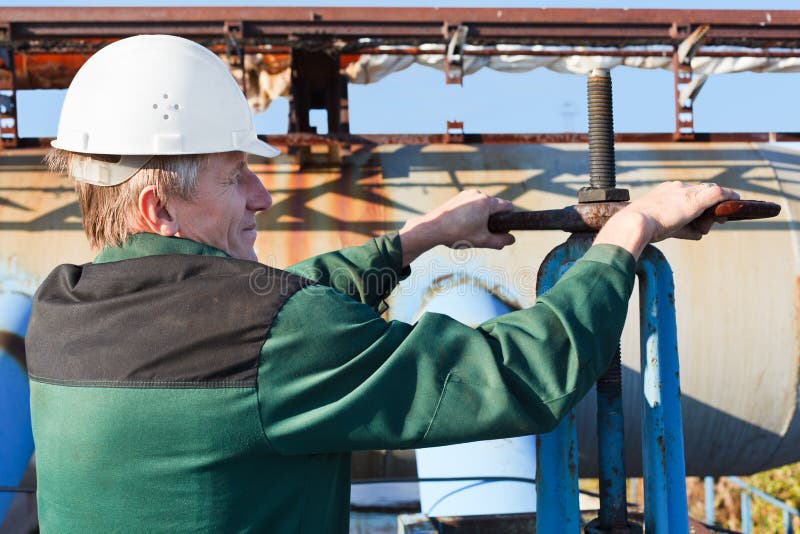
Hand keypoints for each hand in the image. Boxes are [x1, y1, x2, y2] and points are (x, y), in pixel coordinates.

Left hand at [399, 190, 514, 265]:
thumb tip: (511, 239)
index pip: (508, 206)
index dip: (508, 219)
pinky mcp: (458, 197)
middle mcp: (478, 194)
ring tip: (470, 229)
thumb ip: (500, 241)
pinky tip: (462, 224)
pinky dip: (471, 213)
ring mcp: (466, 194)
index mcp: (486, 202)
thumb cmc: (458, 234)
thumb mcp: (482, 241)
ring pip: (482, 205)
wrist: (432, 229)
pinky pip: (471, 204)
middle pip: (494, 206)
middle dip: (493, 219)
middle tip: (483, 233)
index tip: (500, 229)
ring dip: (481, 216)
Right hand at [594, 181, 739, 258]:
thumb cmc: (641, 229)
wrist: (634, 224)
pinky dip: (728, 196)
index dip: (696, 202)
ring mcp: (686, 192)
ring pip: (708, 194)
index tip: (699, 213)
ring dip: (716, 206)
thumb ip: (681, 227)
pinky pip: (718, 193)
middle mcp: (675, 187)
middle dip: (709, 203)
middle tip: (716, 217)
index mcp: (662, 192)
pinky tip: (736, 200)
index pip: (686, 192)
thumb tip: (701, 233)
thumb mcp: (660, 226)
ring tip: (719, 219)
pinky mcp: (695, 199)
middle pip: (700, 191)